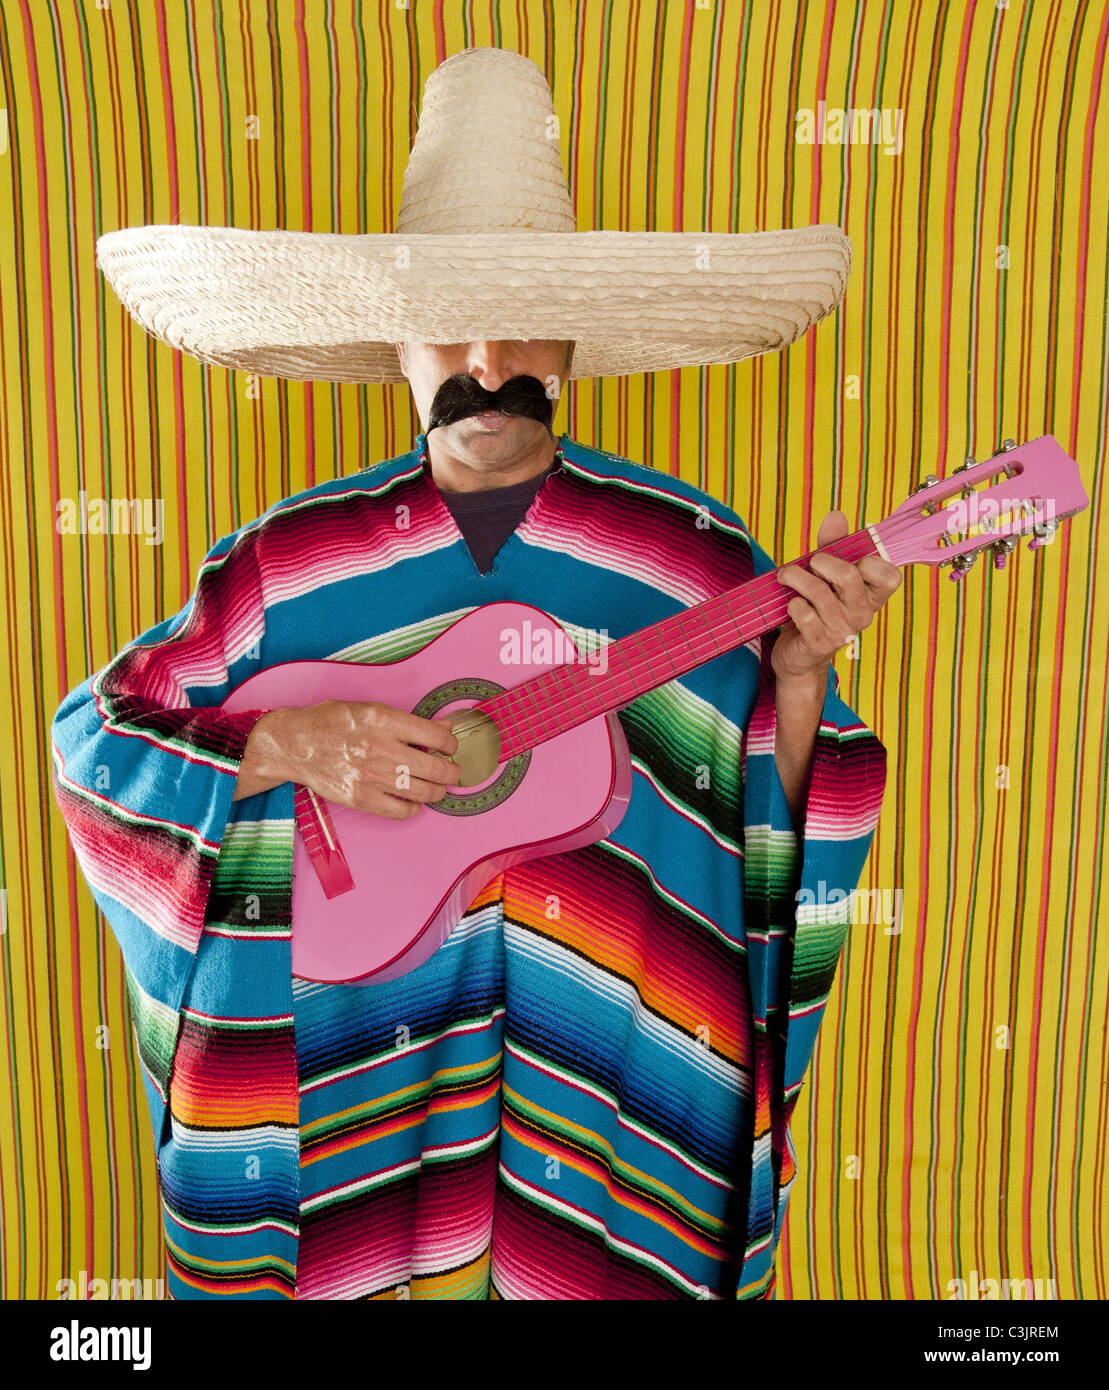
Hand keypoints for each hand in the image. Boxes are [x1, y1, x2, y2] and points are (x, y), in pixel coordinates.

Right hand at [235, 700, 461, 819]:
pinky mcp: (359, 798)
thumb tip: (444, 729)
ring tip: (435, 787)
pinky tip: (412, 800)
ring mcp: (370, 776)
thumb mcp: (369, 709)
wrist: (293, 744)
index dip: (451, 745)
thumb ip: (408, 721)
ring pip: (424, 793)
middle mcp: (380, 748)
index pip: (437, 737)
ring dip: (437, 792)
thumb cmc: (330, 723)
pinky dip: (414, 808)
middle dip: (451, 773)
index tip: (450, 748)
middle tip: (451, 772)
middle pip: (437, 769)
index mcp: (384, 720)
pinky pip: (401, 811)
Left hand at [772, 510, 902, 683]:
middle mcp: (862, 614)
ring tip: (785, 576)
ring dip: (796, 577)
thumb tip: (836, 515)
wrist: (798, 653)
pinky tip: (790, 605)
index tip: (849, 557)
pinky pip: (804, 614)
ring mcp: (842, 631)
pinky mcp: (819, 643)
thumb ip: (833, 545)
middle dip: (822, 561)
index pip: (890, 576)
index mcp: (871, 595)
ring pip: (819, 593)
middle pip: (850, 577)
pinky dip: (792, 603)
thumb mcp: (825, 573)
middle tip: (809, 562)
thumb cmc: (815, 606)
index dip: (870, 560)